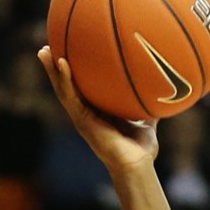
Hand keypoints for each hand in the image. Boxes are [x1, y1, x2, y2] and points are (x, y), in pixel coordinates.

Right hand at [37, 48, 157, 174]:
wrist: (137, 163)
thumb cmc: (141, 146)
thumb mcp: (148, 117)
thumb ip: (150, 101)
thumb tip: (166, 85)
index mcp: (96, 110)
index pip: (80, 86)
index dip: (72, 70)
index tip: (67, 49)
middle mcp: (84, 112)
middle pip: (65, 85)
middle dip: (55, 66)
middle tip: (47, 45)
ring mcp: (81, 117)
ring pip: (61, 89)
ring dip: (51, 70)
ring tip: (44, 51)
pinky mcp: (81, 121)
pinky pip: (71, 97)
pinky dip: (65, 80)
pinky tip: (61, 63)